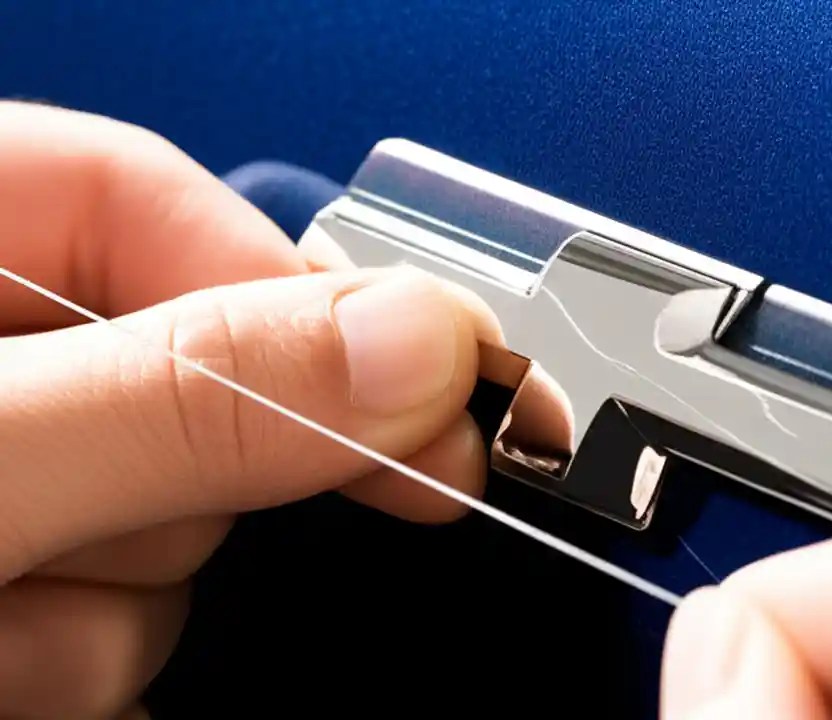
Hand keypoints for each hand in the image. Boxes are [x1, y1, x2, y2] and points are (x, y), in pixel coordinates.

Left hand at [0, 102, 512, 717]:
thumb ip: (183, 394)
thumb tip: (416, 342)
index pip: (150, 194)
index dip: (290, 292)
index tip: (424, 396)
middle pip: (177, 380)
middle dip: (186, 488)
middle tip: (161, 530)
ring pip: (157, 524)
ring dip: (114, 608)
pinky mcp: (11, 577)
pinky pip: (111, 619)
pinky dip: (80, 666)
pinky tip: (3, 678)